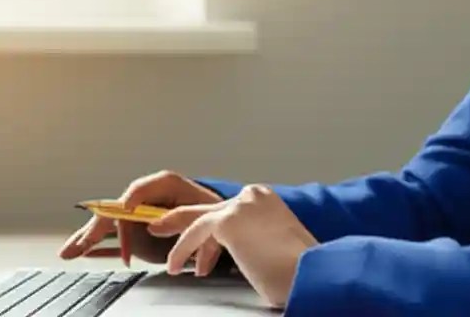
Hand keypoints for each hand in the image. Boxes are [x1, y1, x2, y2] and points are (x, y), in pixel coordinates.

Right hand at [58, 170, 221, 266]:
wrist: (214, 217)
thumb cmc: (209, 210)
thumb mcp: (202, 210)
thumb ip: (181, 216)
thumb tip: (152, 225)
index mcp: (163, 183)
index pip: (138, 192)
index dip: (128, 205)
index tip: (122, 215)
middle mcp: (145, 195)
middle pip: (116, 209)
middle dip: (99, 226)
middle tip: (84, 241)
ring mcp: (138, 211)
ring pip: (109, 223)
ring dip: (89, 237)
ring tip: (69, 251)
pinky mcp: (135, 227)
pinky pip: (112, 235)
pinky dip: (96, 243)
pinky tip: (78, 251)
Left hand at [150, 184, 317, 309]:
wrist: (309, 273)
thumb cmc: (298, 270)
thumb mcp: (274, 245)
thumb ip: (253, 238)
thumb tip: (239, 250)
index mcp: (266, 201)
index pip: (228, 212)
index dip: (210, 235)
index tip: (198, 252)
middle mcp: (253, 196)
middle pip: (209, 209)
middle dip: (182, 221)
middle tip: (160, 227)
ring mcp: (240, 205)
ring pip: (198, 219)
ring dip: (180, 242)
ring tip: (171, 262)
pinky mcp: (229, 220)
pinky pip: (194, 233)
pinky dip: (181, 249)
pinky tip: (175, 264)